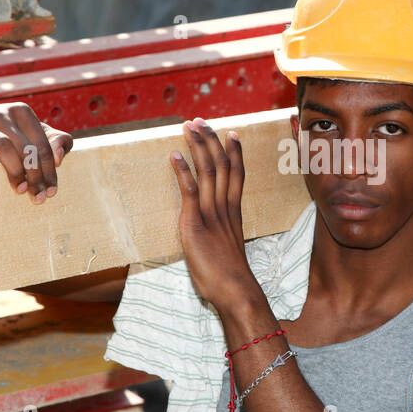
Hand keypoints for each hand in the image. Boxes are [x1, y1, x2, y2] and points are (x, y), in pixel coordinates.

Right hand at [0, 102, 72, 202]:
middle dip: (35, 174)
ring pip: (1, 145)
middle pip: (24, 146)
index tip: (51, 191)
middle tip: (38, 197)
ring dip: (13, 170)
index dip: (49, 168)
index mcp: (20, 112)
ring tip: (20, 190)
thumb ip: (53, 140)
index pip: (41, 142)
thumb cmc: (2, 134)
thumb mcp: (28, 133)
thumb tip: (59, 157)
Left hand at [169, 117, 260, 308]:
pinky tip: (175, 155)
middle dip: (211, 141)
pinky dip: (182, 171)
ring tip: (189, 127)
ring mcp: (212, 214)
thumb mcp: (226, 250)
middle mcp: (225, 208)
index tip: (231, 133)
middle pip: (222, 166)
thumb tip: (213, 235)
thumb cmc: (229, 278)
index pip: (237, 175)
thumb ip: (220, 236)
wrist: (234, 290)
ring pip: (208, 172)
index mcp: (234, 213)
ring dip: (197, 147)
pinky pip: (190, 191)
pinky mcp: (196, 223)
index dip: (235, 152)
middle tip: (201, 121)